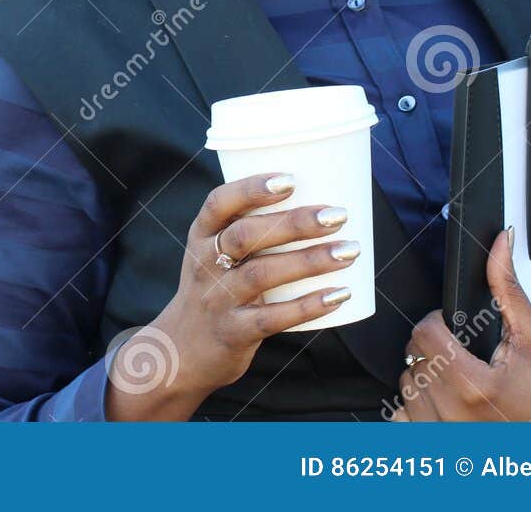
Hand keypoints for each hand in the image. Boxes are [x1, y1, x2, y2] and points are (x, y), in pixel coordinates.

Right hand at [105, 171, 358, 420]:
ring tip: (348, 251)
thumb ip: (251, 231)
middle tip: (337, 215)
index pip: (218, 203)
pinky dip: (308, 305)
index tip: (290, 179)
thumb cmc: (215, 289)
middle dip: (294, 223)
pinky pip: (273, 318)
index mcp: (201, 236)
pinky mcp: (233, 333)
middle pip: (246, 236)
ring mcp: (217, 299)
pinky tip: (339, 294)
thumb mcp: (215, 255)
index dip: (251, 189)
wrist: (182, 350)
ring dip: (309, 261)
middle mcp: (204, 264)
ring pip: (262, 275)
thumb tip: (318, 202)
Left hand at [389, 228, 530, 421]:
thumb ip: (508, 288)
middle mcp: (452, 413)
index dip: (437, 322)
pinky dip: (419, 402)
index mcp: (475, 385)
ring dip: (425, 373)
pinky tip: (447, 400)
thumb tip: (500, 243)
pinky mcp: (432, 444)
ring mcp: (440, 433)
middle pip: (412, 356)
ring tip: (457, 377)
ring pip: (406, 382)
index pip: (425, 334)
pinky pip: (403, 413)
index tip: (453, 327)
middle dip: (433, 347)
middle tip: (461, 353)